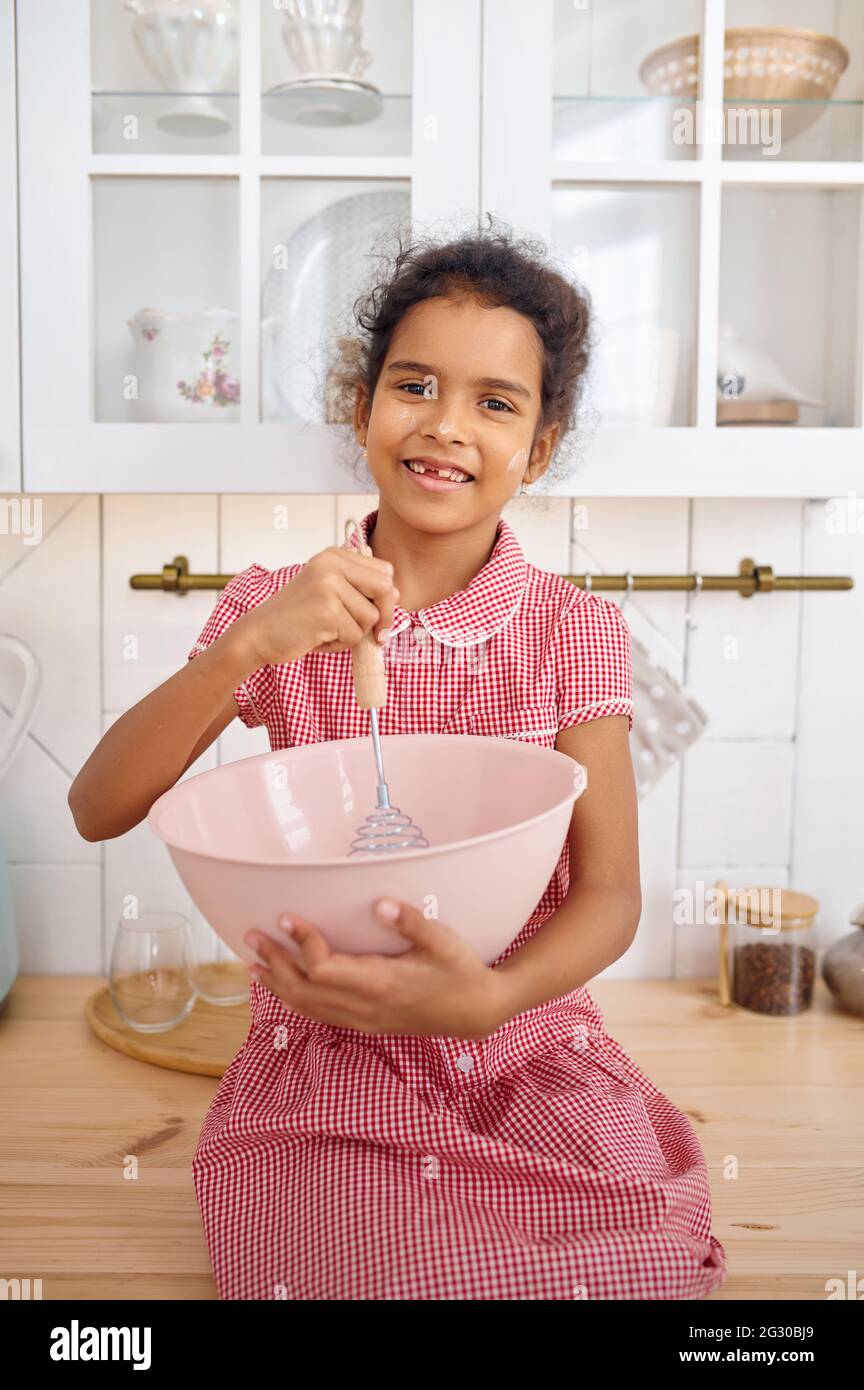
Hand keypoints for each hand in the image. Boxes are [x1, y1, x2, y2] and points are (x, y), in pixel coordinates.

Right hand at [238, 545, 398, 667]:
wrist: (258, 633)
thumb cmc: (296, 618)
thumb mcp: (328, 592)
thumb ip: (359, 589)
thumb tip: (397, 594)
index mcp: (333, 555)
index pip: (384, 570)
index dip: (387, 596)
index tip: (378, 615)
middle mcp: (331, 564)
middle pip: (386, 588)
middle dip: (385, 616)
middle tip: (376, 635)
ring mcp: (329, 585)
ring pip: (371, 616)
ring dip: (355, 634)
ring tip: (328, 632)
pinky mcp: (327, 610)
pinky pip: (355, 635)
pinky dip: (340, 645)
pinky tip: (319, 639)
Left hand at [243, 899, 508, 1039]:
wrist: (475, 1012)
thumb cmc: (460, 971)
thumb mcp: (443, 941)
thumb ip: (411, 922)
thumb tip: (380, 904)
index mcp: (381, 984)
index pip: (325, 968)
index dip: (302, 944)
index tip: (285, 917)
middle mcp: (365, 1007)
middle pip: (304, 990)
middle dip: (275, 962)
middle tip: (251, 934)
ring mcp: (363, 1020)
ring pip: (307, 1007)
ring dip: (278, 984)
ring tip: (253, 963)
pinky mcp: (365, 1024)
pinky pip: (319, 1015)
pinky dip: (295, 999)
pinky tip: (283, 986)